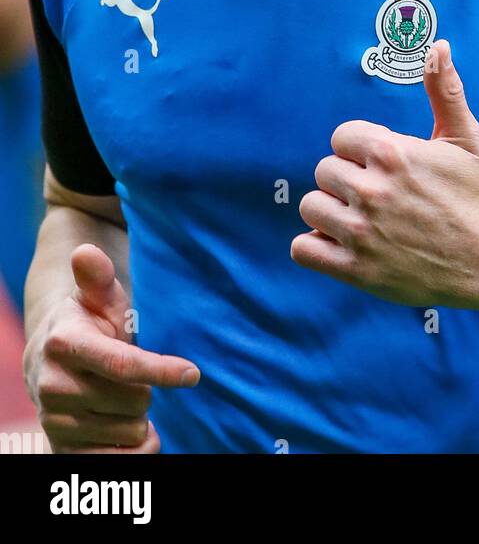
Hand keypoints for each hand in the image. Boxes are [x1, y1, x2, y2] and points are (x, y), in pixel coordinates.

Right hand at [24, 244, 199, 453]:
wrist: (49, 359)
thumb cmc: (88, 321)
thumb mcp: (97, 296)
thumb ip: (97, 276)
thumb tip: (86, 252)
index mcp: (64, 345)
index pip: (123, 365)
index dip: (162, 371)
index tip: (193, 373)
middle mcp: (54, 387)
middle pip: (134, 401)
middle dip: (147, 389)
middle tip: (136, 375)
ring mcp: (56, 422)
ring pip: (129, 432)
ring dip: (140, 418)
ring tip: (128, 398)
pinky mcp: (62, 449)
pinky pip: (115, 462)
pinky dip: (134, 449)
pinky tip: (133, 430)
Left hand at [292, 40, 478, 307]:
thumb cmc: (474, 196)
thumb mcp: (465, 139)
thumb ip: (445, 90)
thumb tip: (439, 46)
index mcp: (391, 153)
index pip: (341, 137)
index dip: (360, 150)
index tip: (381, 165)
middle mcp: (371, 191)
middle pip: (324, 171)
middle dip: (346, 180)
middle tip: (376, 194)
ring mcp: (361, 232)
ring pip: (310, 207)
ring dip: (330, 212)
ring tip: (360, 218)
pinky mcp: (355, 270)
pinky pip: (303, 248)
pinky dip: (315, 246)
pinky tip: (340, 242)